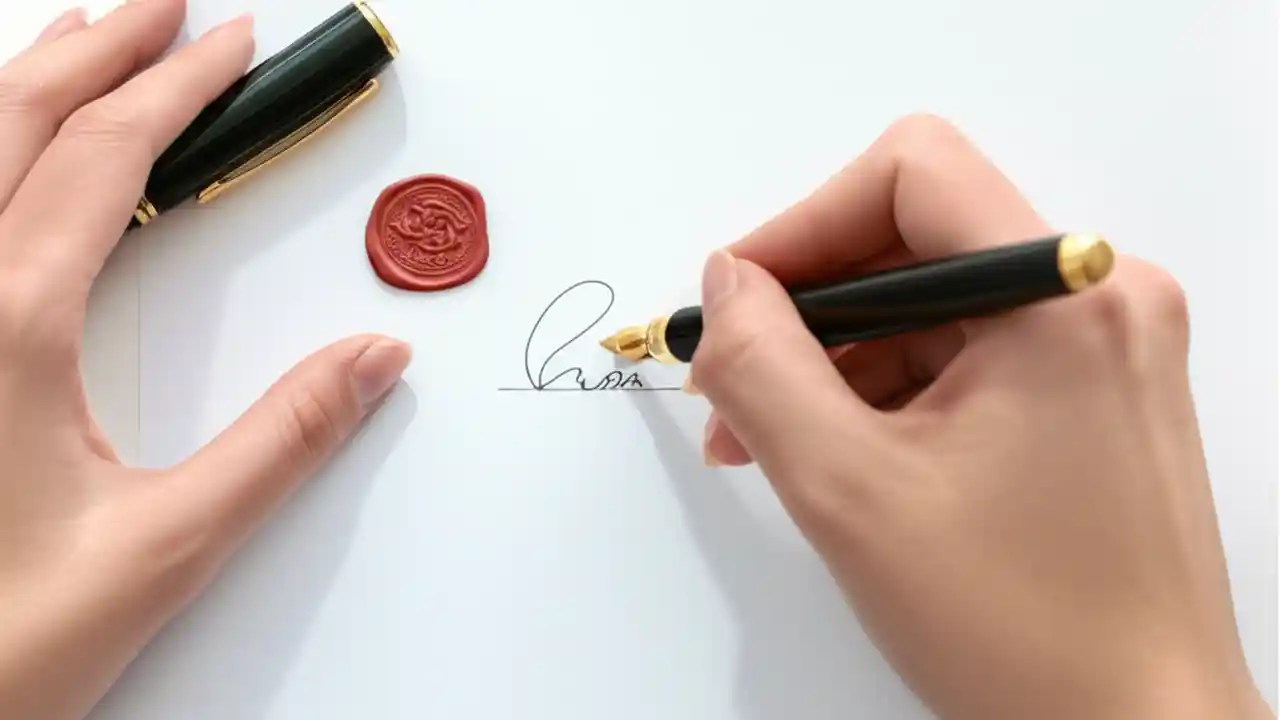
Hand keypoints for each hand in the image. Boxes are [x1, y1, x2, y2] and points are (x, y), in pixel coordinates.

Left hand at [0, 4, 409, 717]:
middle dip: (98, 48)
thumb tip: (371, 364)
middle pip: (16, 118)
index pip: (105, 157)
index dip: (178, 86)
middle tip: (163, 9)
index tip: (228, 45)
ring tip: (89, 41)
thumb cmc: (0, 640)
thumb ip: (283, 442)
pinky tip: (8, 157)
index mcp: (5, 325)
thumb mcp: (169, 541)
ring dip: (30, 80)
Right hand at [690, 115, 1269, 718]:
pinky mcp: (1094, 397)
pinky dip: (889, 394)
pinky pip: (967, 357)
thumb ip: (763, 367)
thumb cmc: (1018, 629)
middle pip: (915, 242)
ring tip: (766, 445)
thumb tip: (725, 283)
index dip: (802, 226)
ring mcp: (1106, 350)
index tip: (737, 306)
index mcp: (1062, 296)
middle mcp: (1100, 298)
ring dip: (837, 362)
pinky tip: (835, 456)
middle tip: (730, 392)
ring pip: (933, 306)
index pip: (911, 174)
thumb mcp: (850, 491)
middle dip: (806, 311)